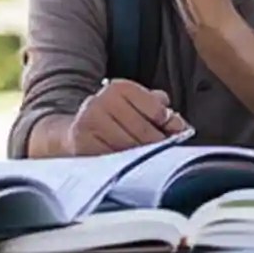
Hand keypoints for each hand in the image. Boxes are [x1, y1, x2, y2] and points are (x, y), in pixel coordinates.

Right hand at [66, 79, 189, 155]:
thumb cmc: (113, 119)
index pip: (156, 109)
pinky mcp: (82, 144)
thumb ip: (159, 109)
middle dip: (157, 144)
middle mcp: (102, 101)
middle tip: (163, 151)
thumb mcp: (134, 104)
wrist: (74, 132)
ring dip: (142, 157)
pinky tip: (127, 163)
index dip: (168, 124)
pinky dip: (125, 165)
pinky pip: (113, 160)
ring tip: (146, 158)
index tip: (170, 131)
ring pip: (129, 147)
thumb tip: (178, 124)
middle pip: (143, 131)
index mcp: (119, 88)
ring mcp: (90, 123)